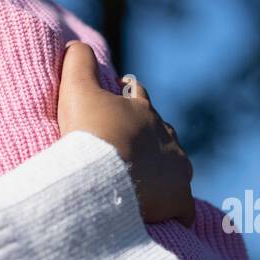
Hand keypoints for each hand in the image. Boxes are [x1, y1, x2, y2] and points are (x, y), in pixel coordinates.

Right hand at [57, 41, 194, 226]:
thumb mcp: (76, 89)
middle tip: (126, 150)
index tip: (118, 101)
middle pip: (161, 132)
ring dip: (161, 170)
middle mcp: (166, 136)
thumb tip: (77, 43)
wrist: (105, 177)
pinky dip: (175, 209)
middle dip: (148, 137)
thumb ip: (78, 62)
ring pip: (175, 165)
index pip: (139, 96)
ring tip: (143, 182)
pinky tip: (165, 216)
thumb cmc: (90, 133)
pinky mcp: (179, 199)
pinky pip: (183, 206)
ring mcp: (176, 168)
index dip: (129, 97)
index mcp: (143, 110)